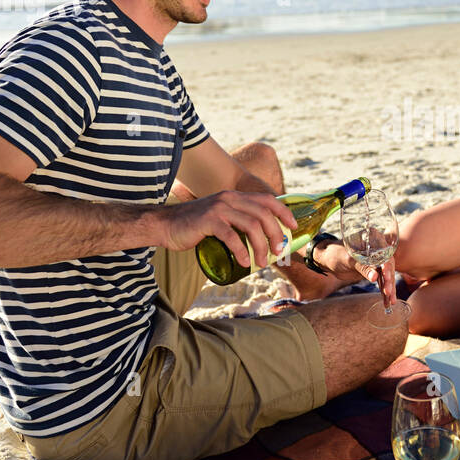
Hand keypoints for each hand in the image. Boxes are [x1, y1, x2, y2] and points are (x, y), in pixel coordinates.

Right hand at [158, 190, 296, 267]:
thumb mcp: (220, 217)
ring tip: (262, 262)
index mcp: (235, 197)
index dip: (284, 212)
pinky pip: (231, 236)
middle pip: (263, 214)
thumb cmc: (195, 226)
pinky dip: (240, 250)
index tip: (294, 227)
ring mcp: (219, 208)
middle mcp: (230, 198)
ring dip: (261, 246)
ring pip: (251, 225)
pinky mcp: (208, 221)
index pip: (267, 199)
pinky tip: (244, 262)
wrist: (165, 225)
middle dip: (276, 234)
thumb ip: (236, 221)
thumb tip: (260, 239)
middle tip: (277, 251)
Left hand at [316, 242, 397, 306]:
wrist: (328, 259)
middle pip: (388, 268)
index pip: (385, 256)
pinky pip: (381, 282)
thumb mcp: (349, 260)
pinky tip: (387, 302)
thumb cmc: (336, 254)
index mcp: (374, 243)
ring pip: (386, 277)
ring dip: (389, 289)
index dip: (387, 267)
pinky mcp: (372, 272)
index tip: (387, 278)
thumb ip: (362, 267)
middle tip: (389, 293)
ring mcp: (376, 263)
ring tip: (391, 302)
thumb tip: (375, 277)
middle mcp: (378, 252)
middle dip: (389, 281)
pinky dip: (384, 292)